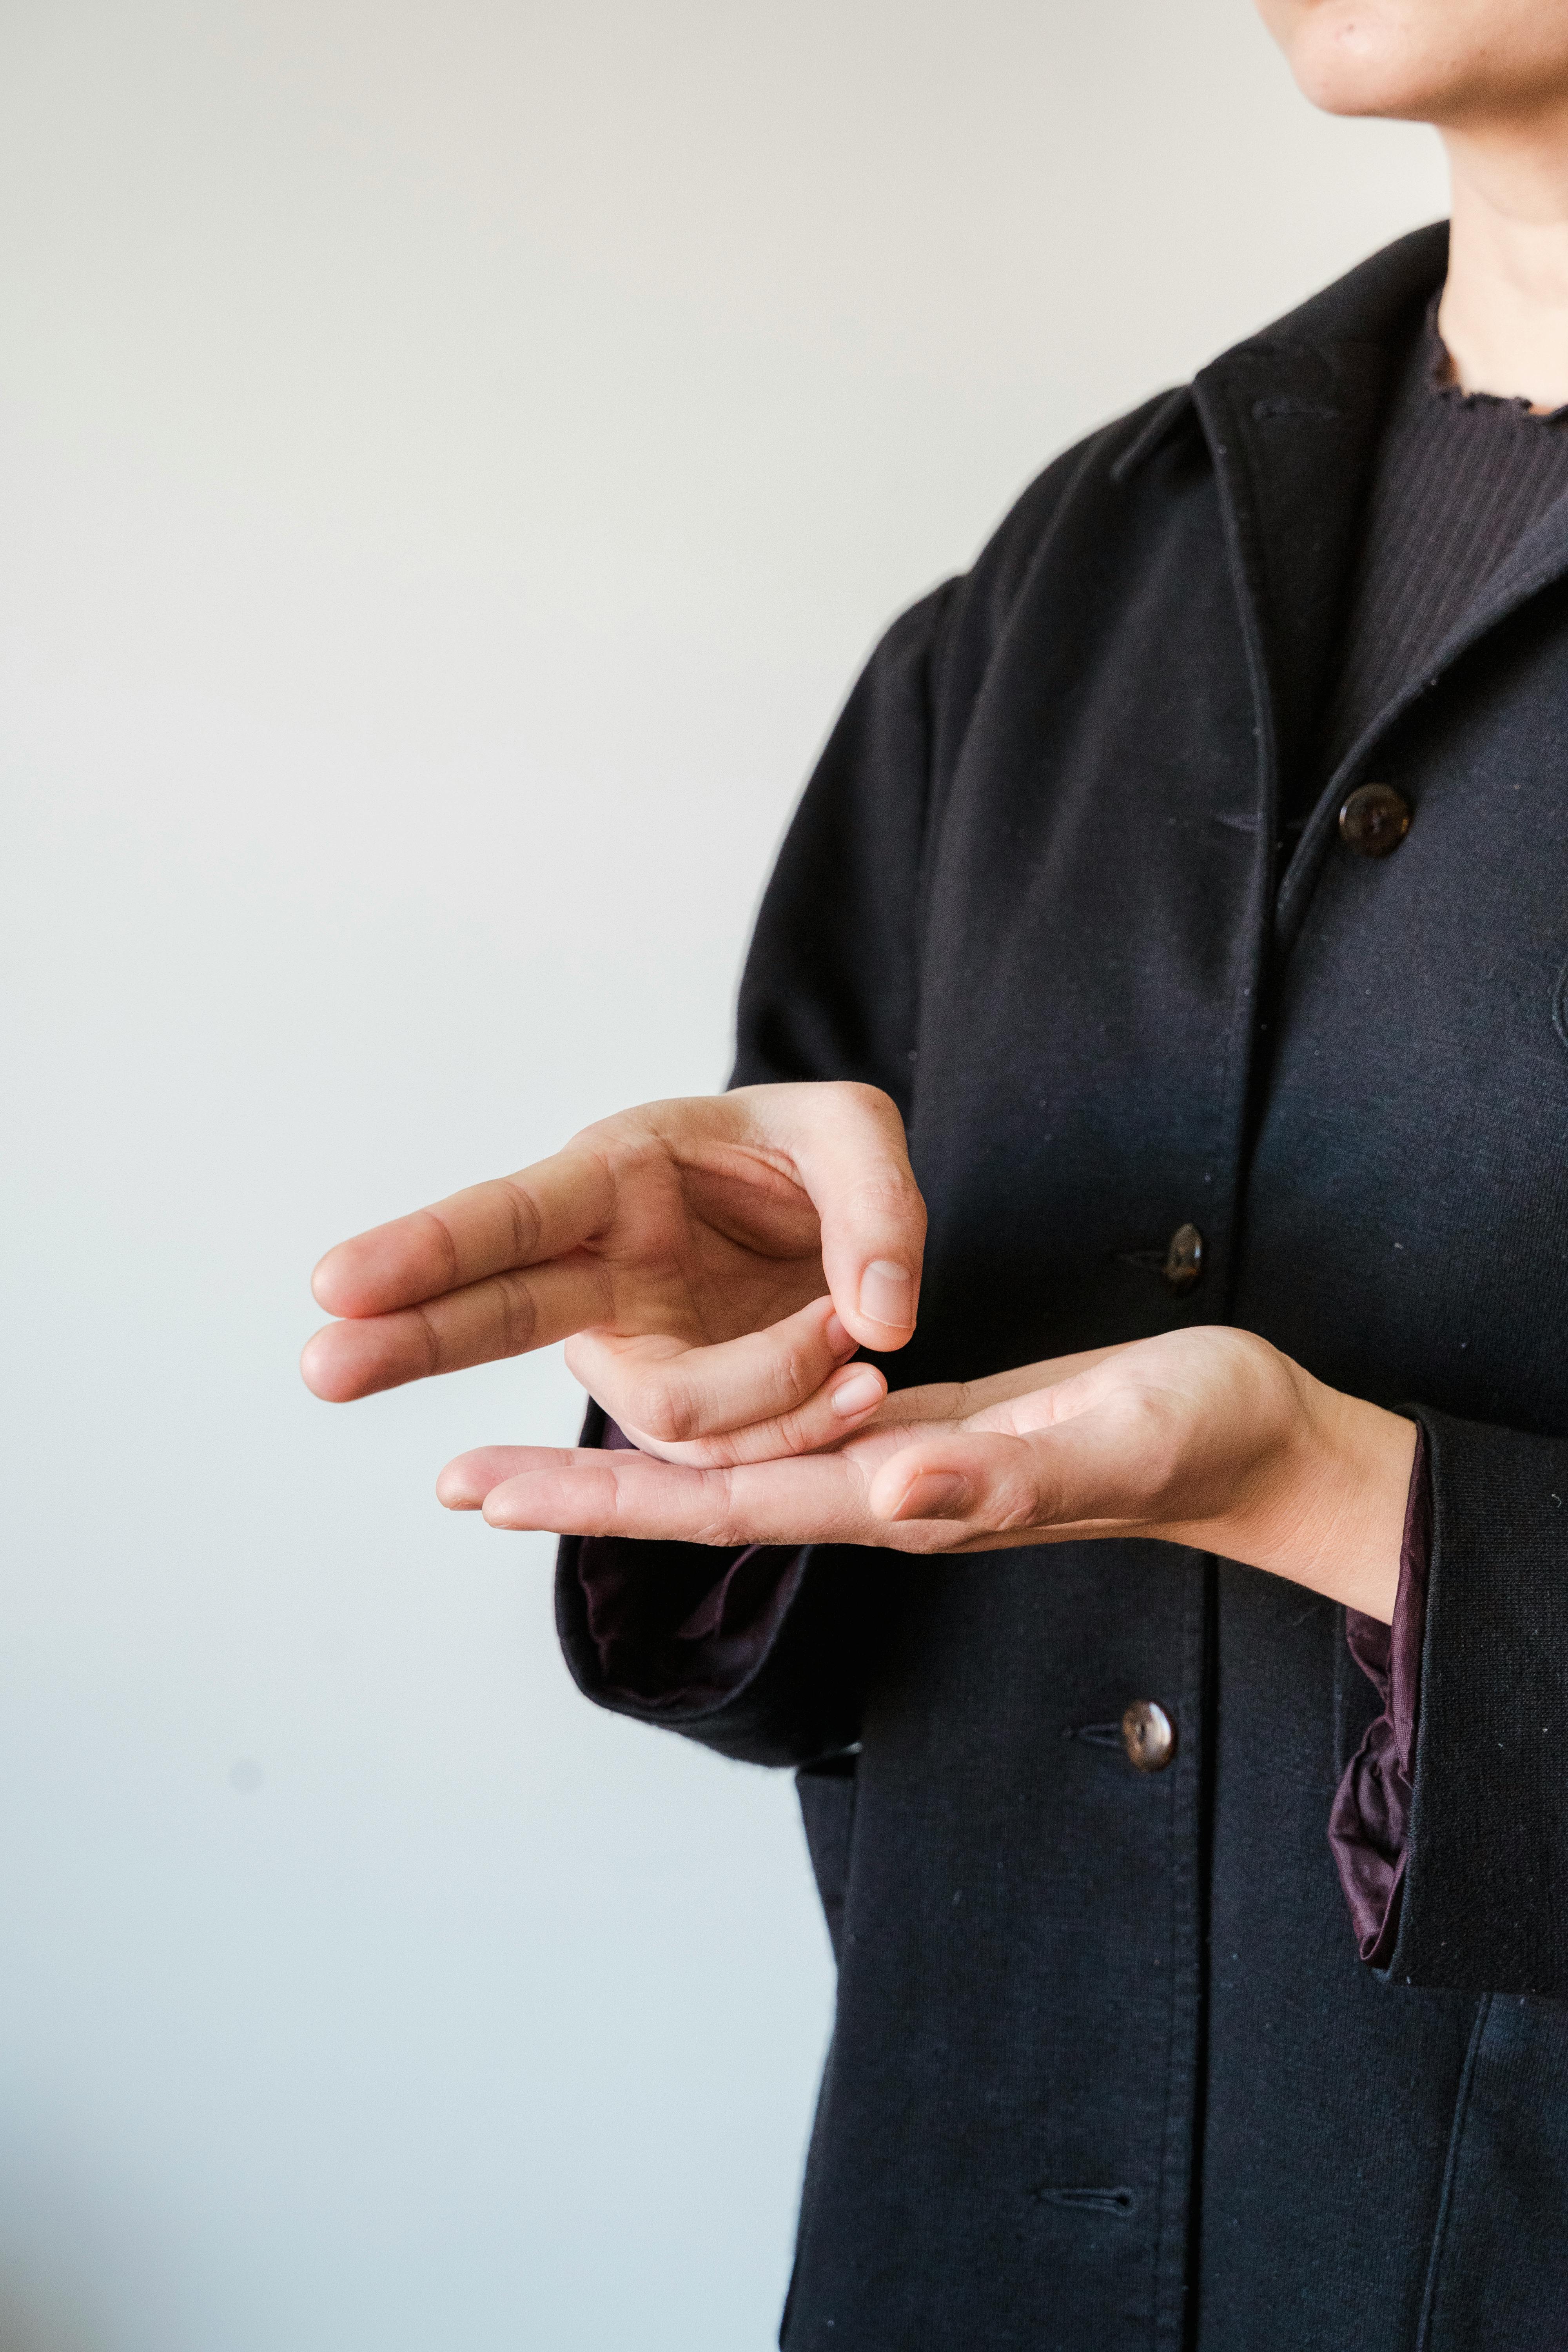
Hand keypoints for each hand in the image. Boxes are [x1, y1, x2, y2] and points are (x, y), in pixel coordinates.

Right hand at [301, 1083, 925, 1460]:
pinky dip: (802, 1419)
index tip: (337, 1281)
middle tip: (322, 1365)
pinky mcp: (680, 1412)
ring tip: (856, 1336)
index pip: (509, 1215)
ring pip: (665, 1415)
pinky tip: (853, 1377)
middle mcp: (597, 1269)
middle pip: (492, 1314)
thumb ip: (878, 1209)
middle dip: (408, 1339)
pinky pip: (725, 1452)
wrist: (835, 1223)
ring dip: (774, 1386)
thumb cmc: (815, 1158)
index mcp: (614, 1174)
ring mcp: (630, 1349)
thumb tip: (875, 1321)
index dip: (427, 1248)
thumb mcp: (858, 1136)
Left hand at [439, 1326, 1415, 1620]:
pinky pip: (796, 1431)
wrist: (1247, 1439)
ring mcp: (902, 1464)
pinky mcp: (927, 1427)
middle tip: (454, 1483)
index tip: (491, 1490)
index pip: (730, 1502)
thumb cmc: (1194, 1435)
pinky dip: (721, 1423)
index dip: (606, 1498)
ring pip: (742, 1464)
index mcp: (910, 1495)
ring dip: (633, 1462)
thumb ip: (1008, 1480)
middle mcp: (885, 1490)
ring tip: (528, 1444)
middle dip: (578, 1494)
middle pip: (706, 1496)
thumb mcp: (1108, 1442)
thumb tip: (896, 1488)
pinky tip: (679, 1408)